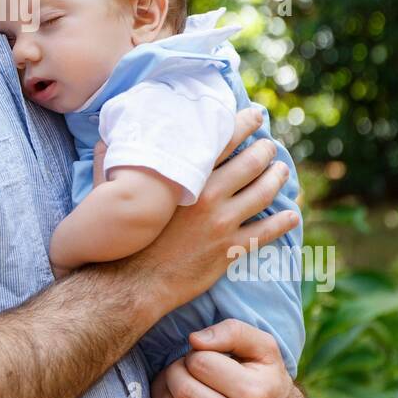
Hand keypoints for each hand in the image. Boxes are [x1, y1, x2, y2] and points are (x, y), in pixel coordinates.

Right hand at [128, 105, 296, 321]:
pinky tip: (292, 216)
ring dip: (278, 180)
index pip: (222, 141)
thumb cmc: (124, 238)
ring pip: (262, 194)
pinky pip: (265, 232)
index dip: (243, 124)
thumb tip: (105, 137)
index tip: (256, 115)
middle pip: (249, 164)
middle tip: (271, 147)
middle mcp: (208, 195)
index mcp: (184, 178)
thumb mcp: (115, 191)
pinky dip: (282, 223)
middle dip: (266, 151)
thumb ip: (113, 161)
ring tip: (283, 173)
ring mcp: (221, 223)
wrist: (134, 282)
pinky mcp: (229, 250)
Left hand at [157, 318, 305, 397]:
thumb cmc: (266, 379)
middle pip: (183, 391)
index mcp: (257, 393)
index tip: (202, 360)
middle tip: (185, 373)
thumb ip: (231, 331)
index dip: (195, 356)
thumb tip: (194, 340)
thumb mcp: (262, 347)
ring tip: (182, 393)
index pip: (199, 363)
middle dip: (176, 374)